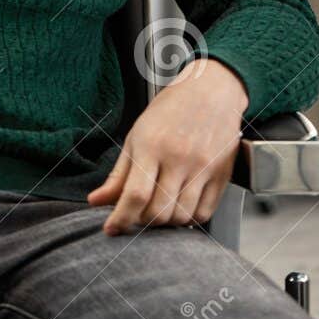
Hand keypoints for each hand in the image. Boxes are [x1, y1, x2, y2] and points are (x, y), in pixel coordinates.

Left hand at [86, 58, 248, 235]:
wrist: (211, 90)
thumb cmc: (171, 109)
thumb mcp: (137, 135)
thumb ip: (118, 174)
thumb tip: (96, 201)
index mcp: (152, 145)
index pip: (135, 195)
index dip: (121, 218)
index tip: (112, 228)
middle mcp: (179, 158)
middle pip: (157, 212)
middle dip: (142, 220)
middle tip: (138, 212)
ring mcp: (203, 167)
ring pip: (180, 217)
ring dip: (165, 222)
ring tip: (159, 207)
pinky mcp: (222, 175)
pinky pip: (203, 214)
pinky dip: (188, 218)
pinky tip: (180, 205)